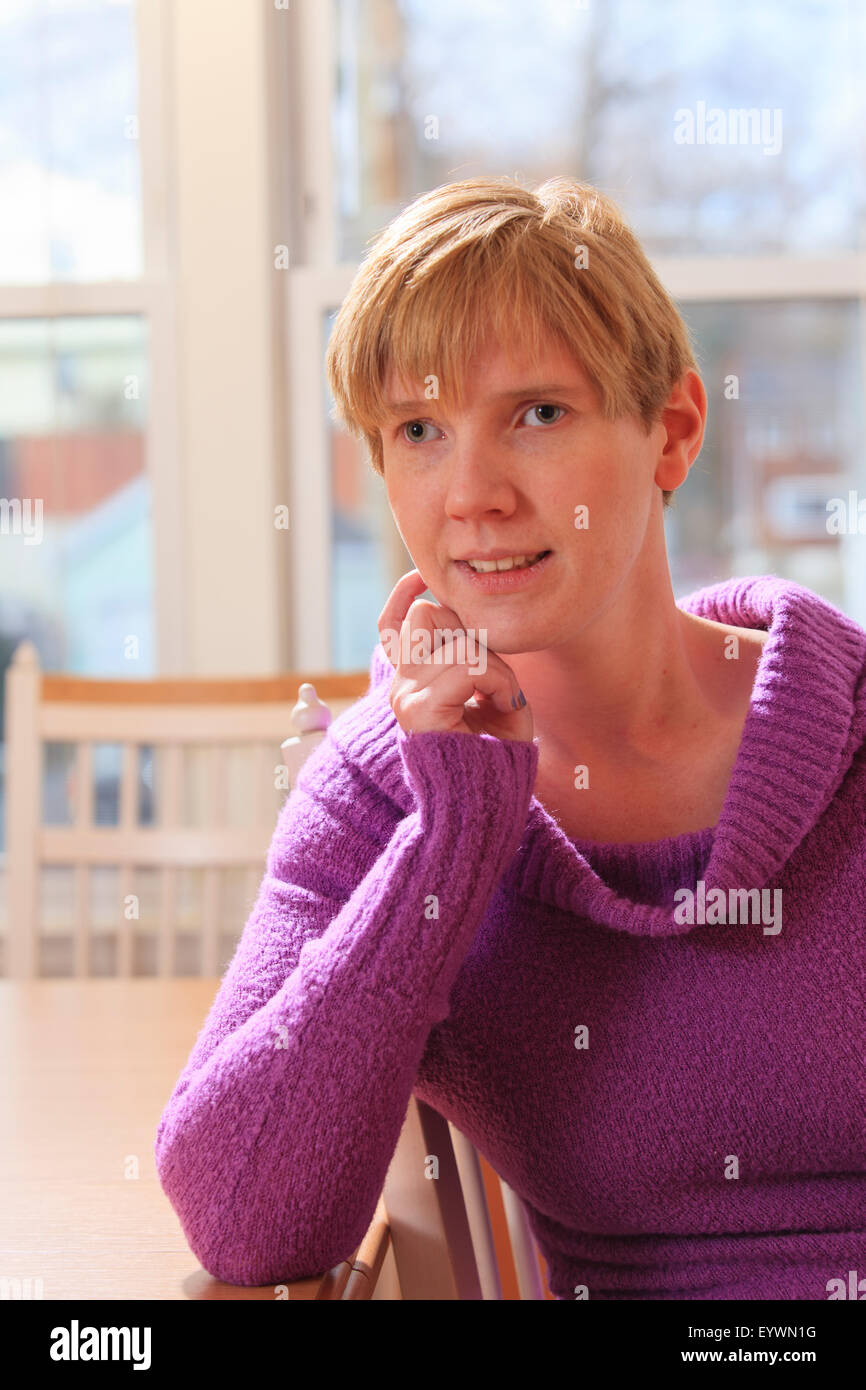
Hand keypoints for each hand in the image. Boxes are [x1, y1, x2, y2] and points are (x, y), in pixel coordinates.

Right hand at [377, 569, 533, 742]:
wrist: (488, 802)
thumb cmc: (495, 751)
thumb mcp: (489, 691)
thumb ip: (475, 654)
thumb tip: (467, 620)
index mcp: (412, 679)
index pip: (394, 624)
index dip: (403, 593)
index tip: (419, 575)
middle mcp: (401, 684)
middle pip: (425, 613)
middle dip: (471, 630)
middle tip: (496, 676)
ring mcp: (405, 695)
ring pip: (458, 640)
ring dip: (497, 665)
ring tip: (505, 699)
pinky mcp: (418, 710)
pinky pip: (468, 664)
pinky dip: (499, 680)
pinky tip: (506, 704)